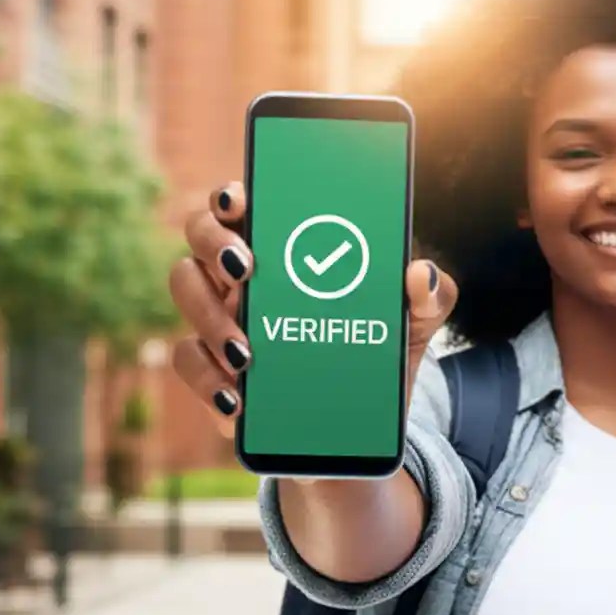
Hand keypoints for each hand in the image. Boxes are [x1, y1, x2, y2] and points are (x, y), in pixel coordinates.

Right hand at [167, 182, 458, 438]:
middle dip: (213, 243)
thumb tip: (419, 274)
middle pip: (200, 232)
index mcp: (287, 241)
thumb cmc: (382, 346)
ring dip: (207, 315)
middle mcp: (244, 270)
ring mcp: (222, 313)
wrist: (365, 422)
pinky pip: (187, 359)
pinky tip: (235, 398)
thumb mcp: (416, 321)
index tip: (242, 199)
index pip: (246, 200)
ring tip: (247, 352)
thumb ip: (430, 295)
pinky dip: (205, 377)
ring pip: (185, 289)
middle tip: (246, 269)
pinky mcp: (214, 366)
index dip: (234, 192)